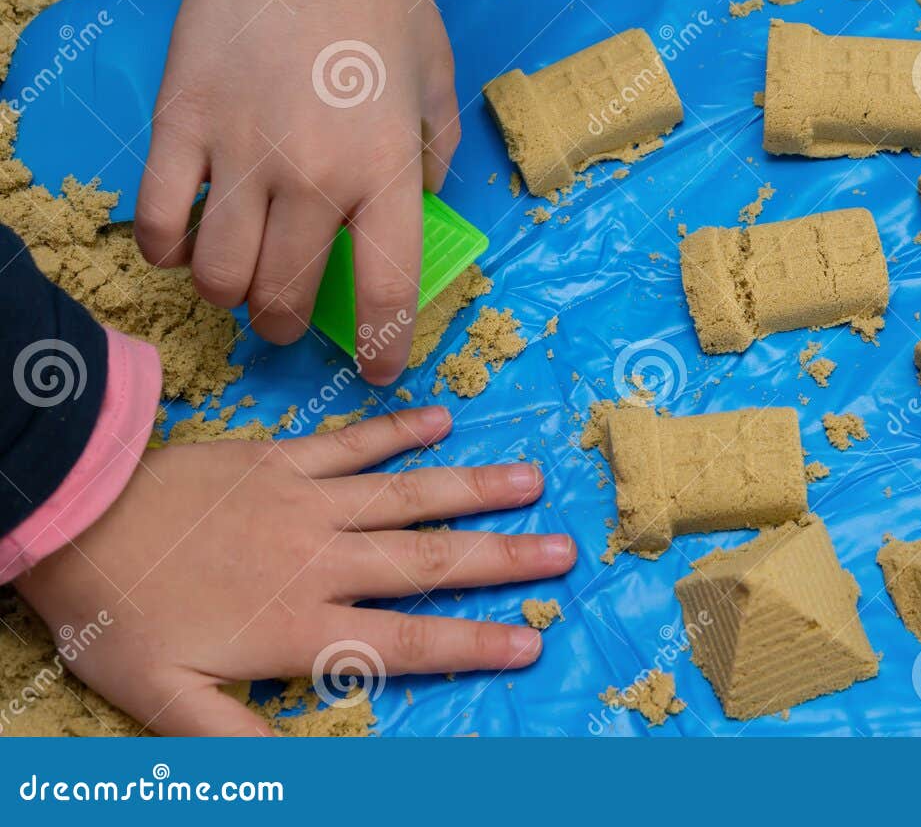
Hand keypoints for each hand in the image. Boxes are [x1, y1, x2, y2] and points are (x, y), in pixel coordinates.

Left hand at [14, 408, 572, 735]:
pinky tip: (443, 419)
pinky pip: (353, 443)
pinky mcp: (282, 459)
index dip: (473, 644)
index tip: (532, 642)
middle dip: (503, 560)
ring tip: (533, 479)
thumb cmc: (123, 619)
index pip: (406, 641)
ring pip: (407, 495)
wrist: (77, 520)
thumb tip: (315, 781)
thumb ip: (241, 745)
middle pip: (429, 560)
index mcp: (303, 624)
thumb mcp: (169, 704)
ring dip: (473, 488)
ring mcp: (308, 501)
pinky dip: (399, 430)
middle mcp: (323, 559)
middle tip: (565, 552)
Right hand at [134, 0, 460, 383]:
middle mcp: (313, 176)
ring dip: (227, 295)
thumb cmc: (385, 0)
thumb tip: (427, 206)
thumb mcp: (440, 80)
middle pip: (283, 297)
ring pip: (217, 275)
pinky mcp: (179, 123)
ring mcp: (239, 153)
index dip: (383, 346)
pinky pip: (155, 220)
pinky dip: (167, 249)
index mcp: (385, 171)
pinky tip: (183, 242)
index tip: (378, 368)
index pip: (384, 290)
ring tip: (237, 282)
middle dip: (284, 326)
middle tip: (283, 318)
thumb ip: (437, 154)